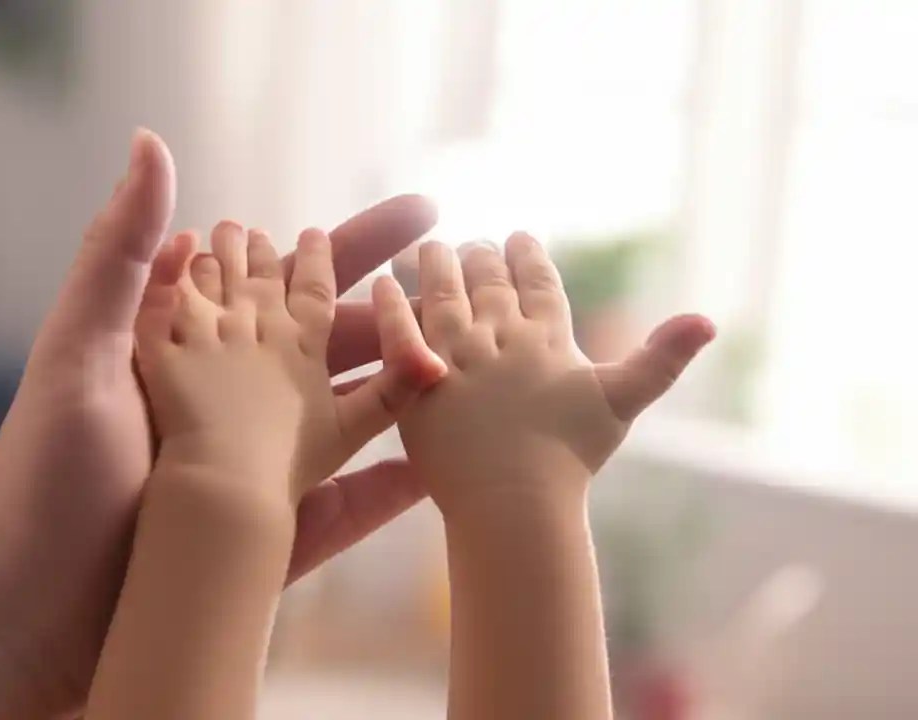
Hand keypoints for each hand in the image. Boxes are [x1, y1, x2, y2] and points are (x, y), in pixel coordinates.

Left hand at [0, 131, 438, 714]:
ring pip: (344, 423)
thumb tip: (151, 144)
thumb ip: (117, 257)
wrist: (22, 617)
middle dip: (397, 313)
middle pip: (325, 344)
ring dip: (406, 396)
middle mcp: (221, 403)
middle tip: (469, 287)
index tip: (418, 215)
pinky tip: (439, 467)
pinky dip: (390, 488)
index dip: (345, 246)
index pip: (278, 279)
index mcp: (182, 350)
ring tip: (475, 370)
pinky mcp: (261, 543)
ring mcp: (246, 473)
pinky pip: (340, 507)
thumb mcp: (75, 355)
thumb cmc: (38, 481)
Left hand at [396, 234, 714, 510]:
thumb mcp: (620, 402)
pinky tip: (382, 282)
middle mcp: (500, 338)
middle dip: (481, 257)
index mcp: (547, 340)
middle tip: (473, 242)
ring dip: (436, 265)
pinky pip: (397, 331)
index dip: (529, 258)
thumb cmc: (570, 461)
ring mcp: (455, 357)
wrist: (515, 503)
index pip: (538, 284)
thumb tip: (710, 320)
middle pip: (488, 282)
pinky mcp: (417, 381)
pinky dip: (390, 303)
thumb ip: (661, 358)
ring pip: (442, 294)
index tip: (520, 235)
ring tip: (430, 248)